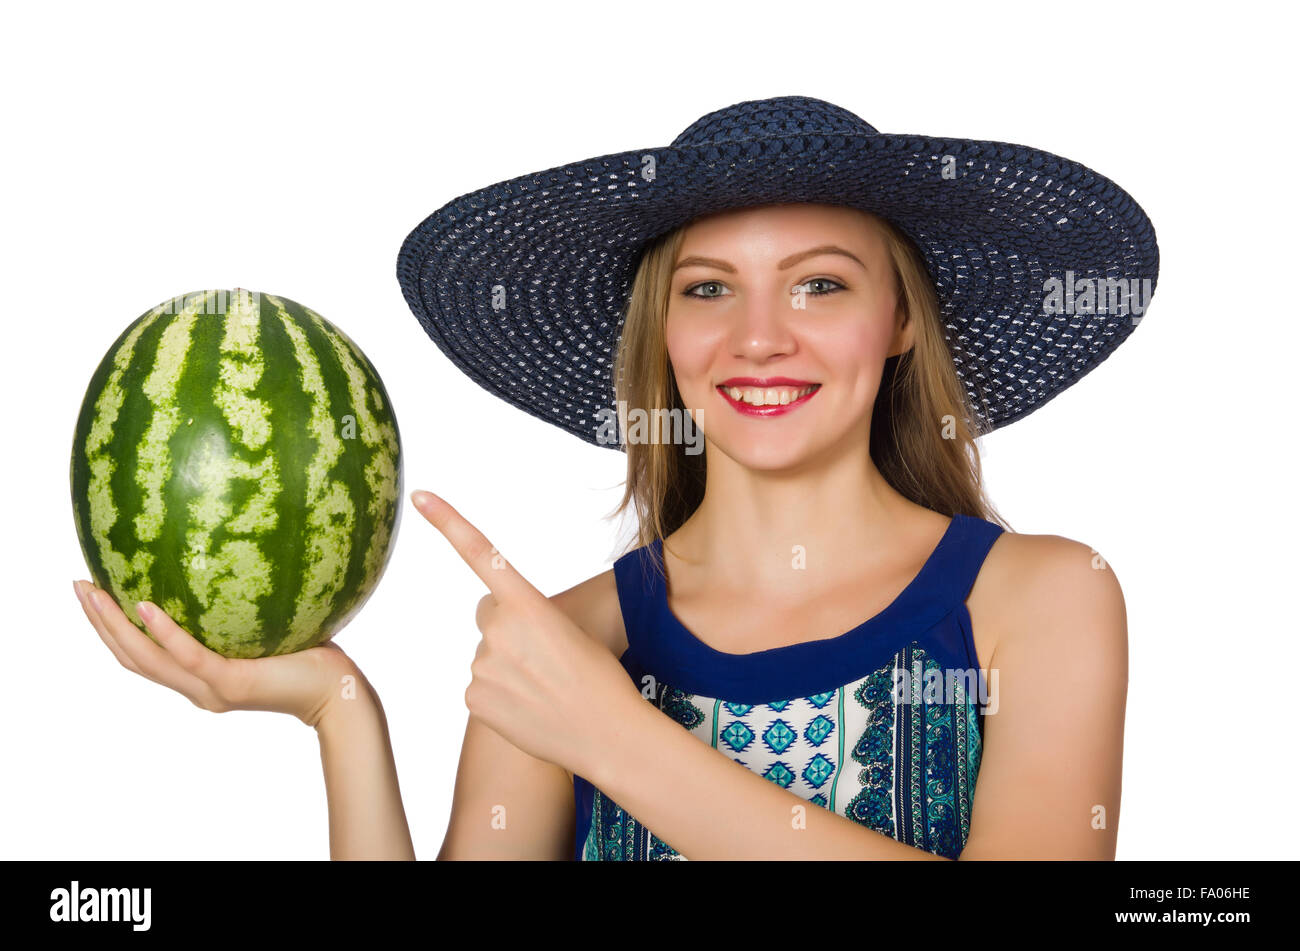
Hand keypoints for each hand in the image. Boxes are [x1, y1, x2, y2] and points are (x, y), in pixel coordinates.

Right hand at [74, 579, 365, 728]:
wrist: (339, 694)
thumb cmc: (312, 655)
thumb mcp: (269, 622)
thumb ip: (245, 599)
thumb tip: (238, 546)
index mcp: (200, 675)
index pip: (144, 653)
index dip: (112, 626)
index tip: (94, 590)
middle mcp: (197, 687)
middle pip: (130, 657)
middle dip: (98, 621)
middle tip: (77, 585)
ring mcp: (209, 689)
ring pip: (145, 659)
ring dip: (113, 625)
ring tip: (92, 592)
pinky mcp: (228, 685)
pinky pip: (187, 655)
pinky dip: (162, 632)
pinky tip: (144, 604)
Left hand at [412, 490, 644, 776]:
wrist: (607, 735)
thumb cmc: (600, 680)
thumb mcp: (572, 632)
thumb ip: (529, 618)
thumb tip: (493, 630)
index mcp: (529, 604)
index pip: (483, 554)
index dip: (448, 522)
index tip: (420, 495)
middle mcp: (498, 630)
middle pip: (490, 615)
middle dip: (510, 628)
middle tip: (546, 657)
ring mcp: (482, 666)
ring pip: (488, 654)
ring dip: (509, 666)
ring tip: (544, 688)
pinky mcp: (473, 699)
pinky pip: (482, 686)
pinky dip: (502, 695)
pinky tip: (529, 707)